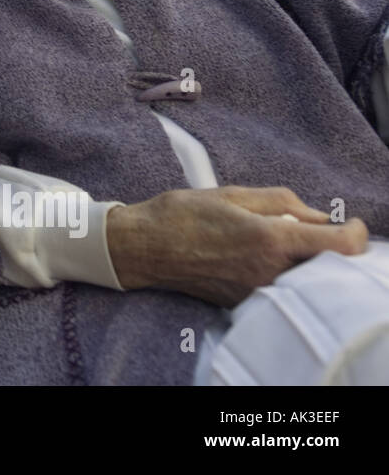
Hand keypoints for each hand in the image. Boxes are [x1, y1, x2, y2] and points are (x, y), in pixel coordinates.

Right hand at [107, 186, 368, 306]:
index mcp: (270, 240)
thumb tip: (317, 217)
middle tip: (316, 231)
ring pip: (304, 280)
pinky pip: (278, 289)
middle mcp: (269, 272)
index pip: (341, 246)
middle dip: (330, 248)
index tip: (348, 223)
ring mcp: (256, 292)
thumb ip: (282, 202)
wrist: (142, 248)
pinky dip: (283, 273)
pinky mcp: (243, 303)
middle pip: (329, 268)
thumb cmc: (182, 214)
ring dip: (305, 262)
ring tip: (284, 243)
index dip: (355, 233)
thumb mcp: (233, 194)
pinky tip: (262, 258)